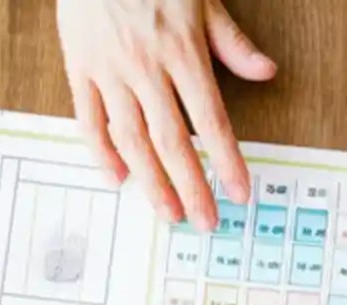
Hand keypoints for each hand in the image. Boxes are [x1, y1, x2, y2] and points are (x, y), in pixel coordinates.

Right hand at [56, 0, 275, 229]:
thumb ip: (232, 41)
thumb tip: (267, 71)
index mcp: (182, 51)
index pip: (211, 120)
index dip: (227, 161)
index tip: (239, 192)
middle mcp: (146, 66)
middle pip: (172, 141)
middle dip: (192, 186)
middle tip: (205, 220)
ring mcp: (109, 69)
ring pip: (131, 138)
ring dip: (151, 181)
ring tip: (169, 212)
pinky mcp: (79, 65)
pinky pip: (88, 118)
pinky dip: (101, 152)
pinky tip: (117, 178)